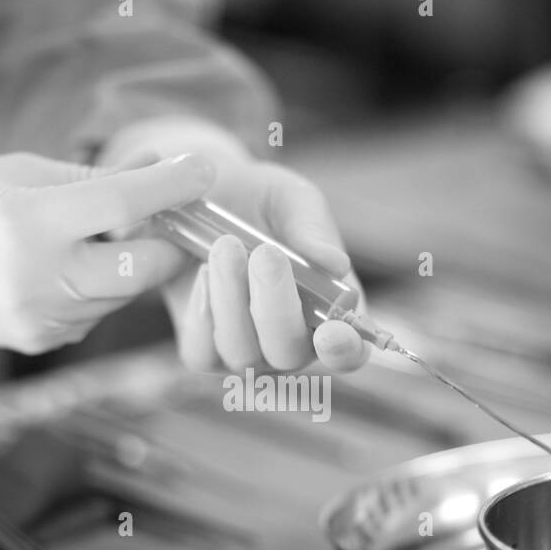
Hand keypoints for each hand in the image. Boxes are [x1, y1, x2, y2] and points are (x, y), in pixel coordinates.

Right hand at [0, 152, 215, 352]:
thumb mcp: (23, 172)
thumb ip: (95, 180)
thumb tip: (163, 173)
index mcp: (30, 224)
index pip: (125, 205)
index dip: (172, 186)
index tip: (205, 170)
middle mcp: (40, 280)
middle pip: (143, 266)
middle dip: (165, 240)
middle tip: (166, 214)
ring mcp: (42, 319)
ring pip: (125, 293)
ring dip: (130, 264)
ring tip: (98, 236)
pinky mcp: (42, 341)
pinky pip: (97, 311)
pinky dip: (98, 287)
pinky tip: (65, 268)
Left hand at [98, 121, 368, 373]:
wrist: (201, 194)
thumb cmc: (260, 200)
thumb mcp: (292, 200)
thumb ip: (314, 230)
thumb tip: (337, 264)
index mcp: (330, 313)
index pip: (349, 352)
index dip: (345, 350)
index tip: (333, 331)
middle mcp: (291, 343)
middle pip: (289, 355)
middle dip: (277, 308)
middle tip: (267, 253)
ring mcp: (245, 352)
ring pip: (242, 353)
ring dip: (233, 300)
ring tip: (226, 245)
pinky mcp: (202, 350)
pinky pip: (201, 352)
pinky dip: (202, 314)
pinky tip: (202, 274)